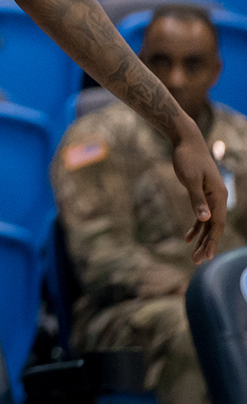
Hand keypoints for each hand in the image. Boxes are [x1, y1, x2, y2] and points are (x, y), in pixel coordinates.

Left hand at [172, 129, 228, 261]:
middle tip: (197, 261)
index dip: (212, 241)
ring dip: (201, 238)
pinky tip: (188, 237)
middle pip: (214, 226)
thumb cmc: (187, 159)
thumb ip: (197, 200)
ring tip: (194, 255)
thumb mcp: (190, 179)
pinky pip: (201, 215)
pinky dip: (196, 227)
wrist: (186, 142)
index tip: (205, 256)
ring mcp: (211, 197)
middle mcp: (218, 198)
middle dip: (206, 244)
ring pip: (208, 223)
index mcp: (218, 196)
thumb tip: (205, 219)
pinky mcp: (202, 194)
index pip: (217, 224)